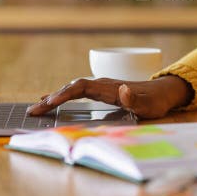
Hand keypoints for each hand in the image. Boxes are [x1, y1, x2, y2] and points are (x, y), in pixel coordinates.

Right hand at [26, 75, 193, 118]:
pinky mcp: (101, 92)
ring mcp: (101, 87)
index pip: (81, 87)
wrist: (163, 92)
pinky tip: (51, 100)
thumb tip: (122, 89)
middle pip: (72, 88)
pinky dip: (62, 96)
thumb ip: (136, 100)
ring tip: (36, 107)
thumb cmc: (155, 101)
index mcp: (109, 87)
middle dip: (52, 99)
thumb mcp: (149, 105)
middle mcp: (102, 84)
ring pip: (72, 89)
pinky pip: (77, 92)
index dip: (64, 94)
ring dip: (54, 98)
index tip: (49, 103)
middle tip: (33, 111)